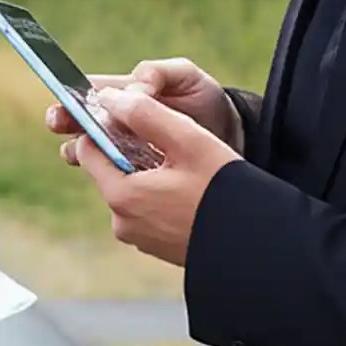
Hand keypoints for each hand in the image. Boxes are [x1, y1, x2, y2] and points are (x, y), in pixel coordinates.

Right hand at [45, 58, 243, 163]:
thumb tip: (130, 93)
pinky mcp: (137, 179)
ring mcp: (123, 153)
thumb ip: (156, 74)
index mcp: (122, 96)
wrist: (231, 136)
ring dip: (81, 153)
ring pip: (90, 156)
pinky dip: (111, 179)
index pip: (86, 95)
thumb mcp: (186, 76)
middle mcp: (116, 125)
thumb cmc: (204, 100)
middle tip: (61, 125)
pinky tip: (116, 175)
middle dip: (65, 125)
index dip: (70, 101)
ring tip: (82, 151)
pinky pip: (116, 181)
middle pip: (78, 125)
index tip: (63, 108)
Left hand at [73, 87, 240, 266]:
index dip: (103, 127)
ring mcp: (139, 238)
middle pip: (110, 170)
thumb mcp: (188, 140)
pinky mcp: (156, 247)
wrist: (258, 244)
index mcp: (122, 196)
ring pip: (131, 190)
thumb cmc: (226, 191)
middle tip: (170, 140)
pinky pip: (148, 211)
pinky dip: (160, 195)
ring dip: (149, 173)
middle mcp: (122, 222)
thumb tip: (110, 98)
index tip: (129, 115)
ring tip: (186, 166)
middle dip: (131, 150)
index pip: (87, 150)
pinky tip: (190, 190)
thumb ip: (145, 114)